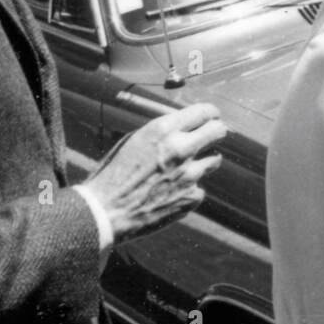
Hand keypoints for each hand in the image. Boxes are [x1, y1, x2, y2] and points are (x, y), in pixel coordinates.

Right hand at [85, 103, 225, 241]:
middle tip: (212, 136)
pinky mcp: (191, 197)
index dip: (211, 114)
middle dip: (217, 131)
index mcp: (163, 129)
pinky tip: (170, 194)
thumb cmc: (114, 174)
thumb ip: (162, 133)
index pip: (204, 111)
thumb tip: (184, 126)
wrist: (105, 212)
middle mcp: (180, 148)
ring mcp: (189, 174)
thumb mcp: (134, 141)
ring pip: (214, 160)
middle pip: (218, 131)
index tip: (212, 117)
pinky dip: (189, 189)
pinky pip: (199, 188)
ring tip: (182, 170)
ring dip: (203, 161)